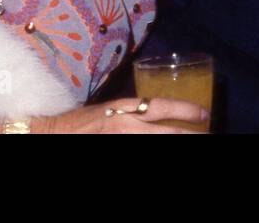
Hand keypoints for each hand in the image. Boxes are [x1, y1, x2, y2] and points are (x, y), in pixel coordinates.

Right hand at [35, 97, 208, 133]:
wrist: (50, 134)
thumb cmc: (80, 122)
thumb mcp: (109, 109)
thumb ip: (132, 111)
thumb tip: (158, 114)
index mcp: (124, 108)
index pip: (163, 106)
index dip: (187, 109)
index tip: (205, 113)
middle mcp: (125, 126)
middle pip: (167, 132)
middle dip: (190, 134)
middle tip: (208, 134)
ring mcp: (120, 140)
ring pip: (158, 143)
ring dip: (177, 140)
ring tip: (192, 140)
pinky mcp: (114, 150)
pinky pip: (143, 152)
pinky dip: (155, 148)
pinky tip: (165, 147)